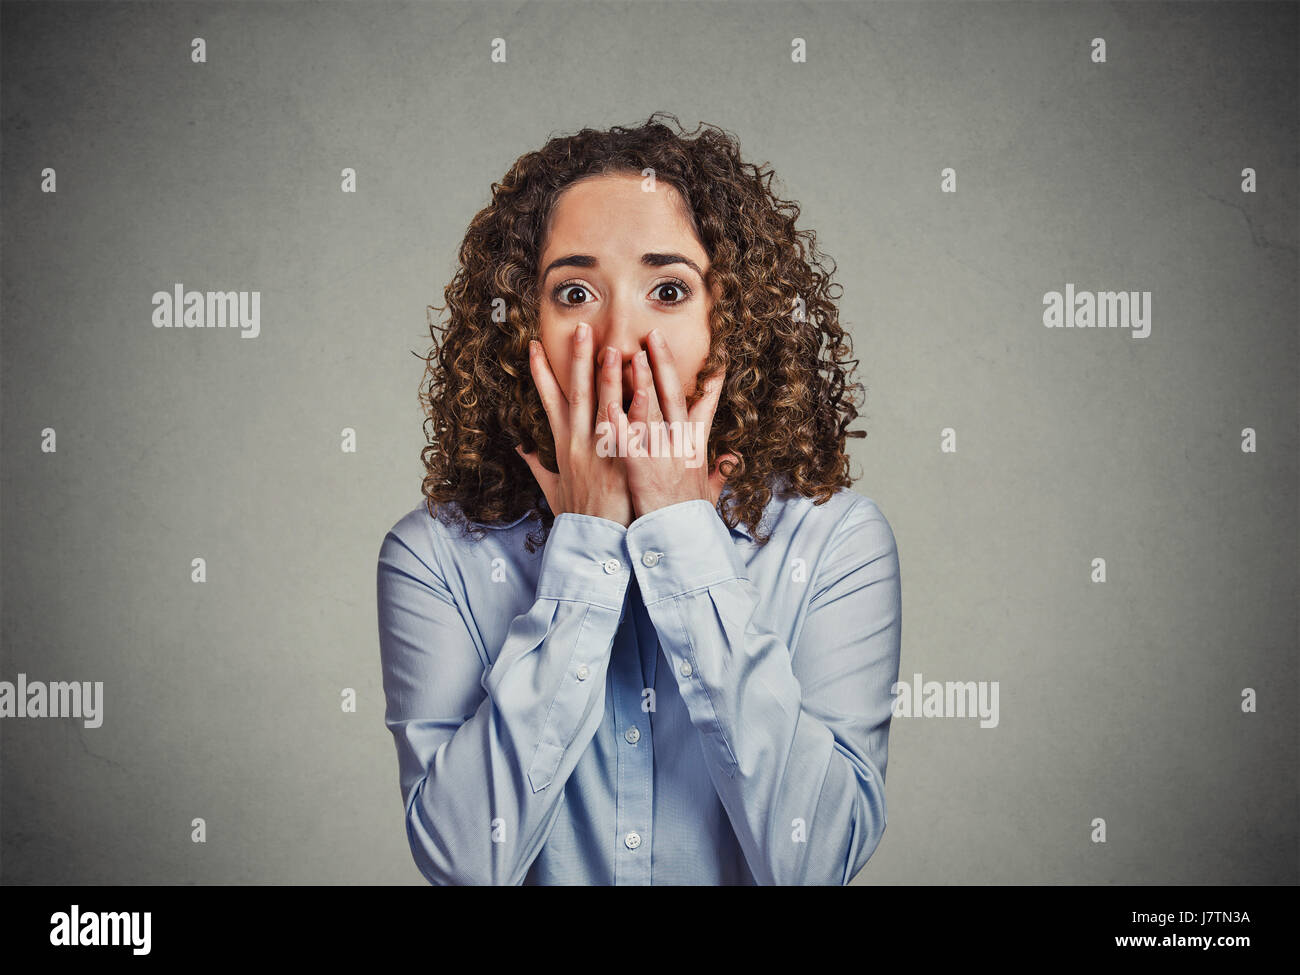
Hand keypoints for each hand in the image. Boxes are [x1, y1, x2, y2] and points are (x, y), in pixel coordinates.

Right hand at [516, 321, 635, 526]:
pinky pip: (629, 432)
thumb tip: (520, 448)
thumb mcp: (551, 489)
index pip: (549, 402)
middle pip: (576, 394)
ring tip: (611, 347)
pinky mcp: (620, 467)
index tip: (533, 347)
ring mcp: (600, 454)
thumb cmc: (576, 518)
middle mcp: (578, 445)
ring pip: (603, 407)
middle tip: (581, 328)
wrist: (591, 547)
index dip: (541, 374)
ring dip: (606, 376)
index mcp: (563, 447)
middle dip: (576, 360)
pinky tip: (642, 389)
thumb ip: (537, 465)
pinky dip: (634, 410)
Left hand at [612, 327, 738, 519]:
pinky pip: (626, 441)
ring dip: (640, 382)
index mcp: (694, 449)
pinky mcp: (640, 470)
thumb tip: (732, 459)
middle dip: (663, 365)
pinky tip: (607, 404)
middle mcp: (679, 446)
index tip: (717, 361)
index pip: (704, 410)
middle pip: (672, 397)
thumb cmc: (689, 518)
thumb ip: (719, 473)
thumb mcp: (709, 494)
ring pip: (649, 411)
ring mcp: (659, 456)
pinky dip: (618, 422)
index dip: (711, 384)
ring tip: (631, 355)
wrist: (679, 543)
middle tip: (654, 336)